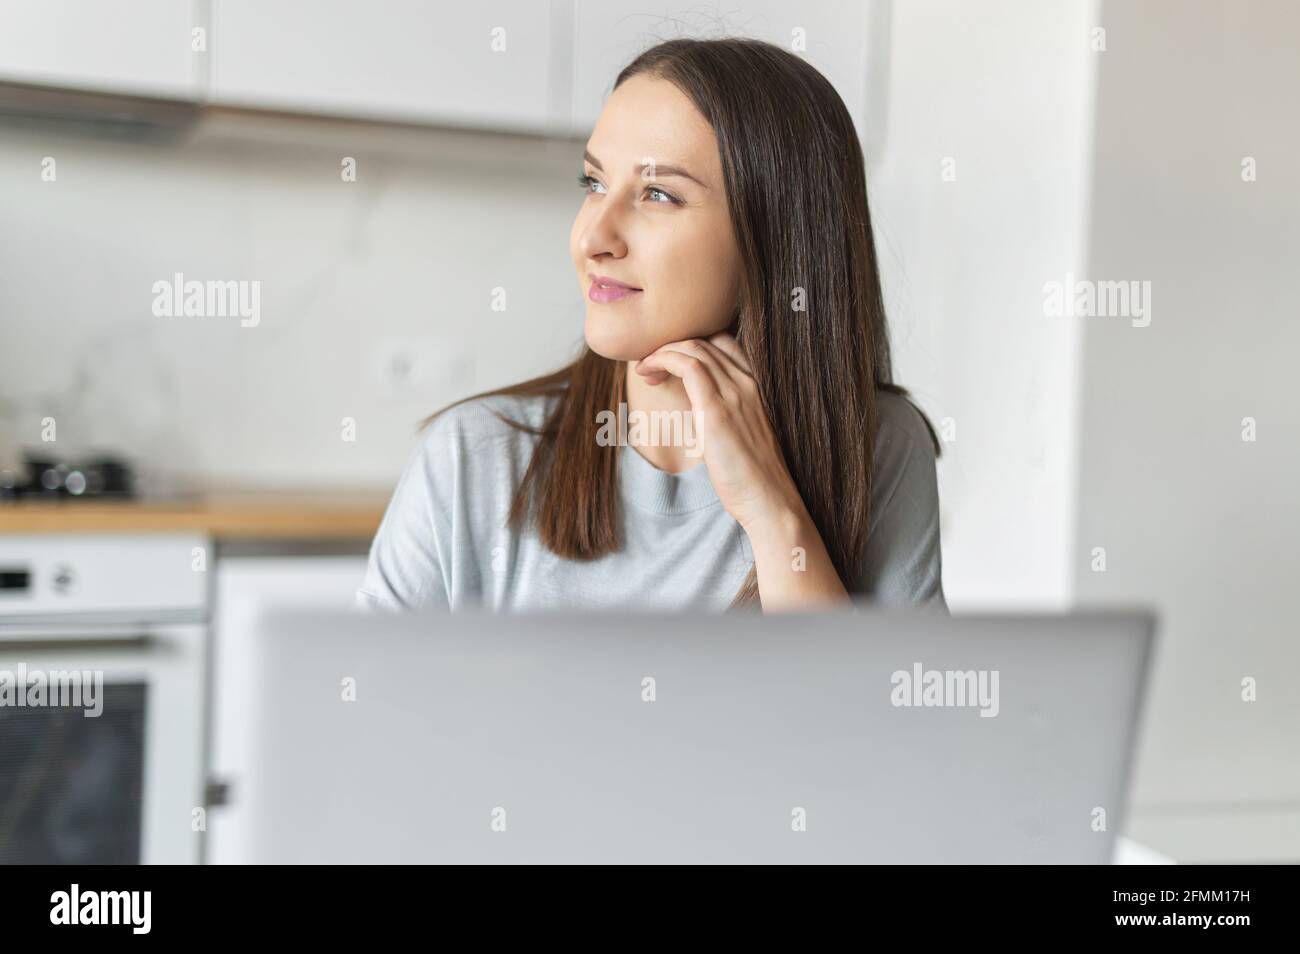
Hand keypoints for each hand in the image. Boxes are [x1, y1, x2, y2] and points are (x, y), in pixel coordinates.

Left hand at [633, 332, 806, 534]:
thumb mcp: (740, 433)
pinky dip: (663, 360)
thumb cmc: (753, 476)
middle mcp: (747, 383)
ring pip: (694, 347)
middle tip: (649, 366)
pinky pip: (687, 366)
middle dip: (671, 345)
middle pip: (705, 339)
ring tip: (645, 370)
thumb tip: (696, 409)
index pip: (723, 342)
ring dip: (662, 351)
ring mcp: (735, 394)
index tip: (668, 362)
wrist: (770, 501)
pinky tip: (648, 373)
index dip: (691, 344)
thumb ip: (722, 413)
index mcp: (756, 386)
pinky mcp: (717, 411)